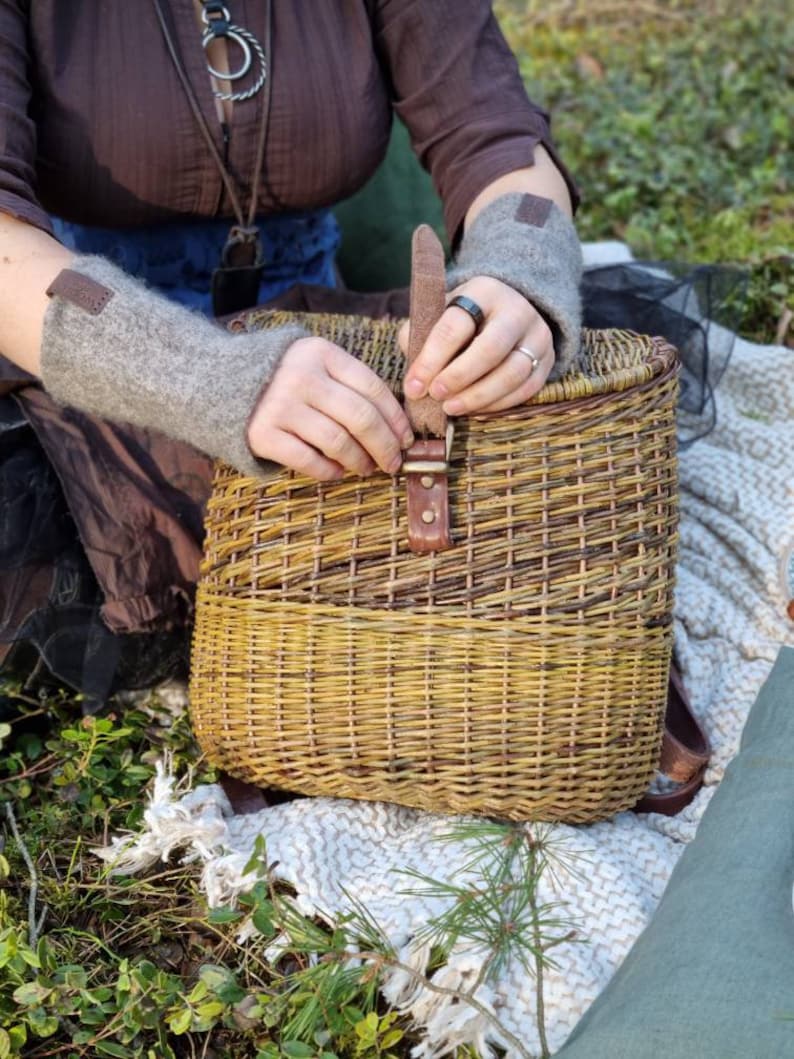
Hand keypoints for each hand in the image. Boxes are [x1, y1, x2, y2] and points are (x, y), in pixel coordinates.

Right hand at [247, 336, 414, 480]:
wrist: (221, 384)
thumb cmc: (283, 380)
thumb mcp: (315, 364)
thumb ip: (348, 384)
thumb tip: (395, 428)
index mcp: (321, 353)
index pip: (373, 388)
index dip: (396, 419)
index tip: (406, 439)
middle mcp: (302, 377)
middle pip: (361, 418)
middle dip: (385, 446)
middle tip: (393, 463)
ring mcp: (280, 406)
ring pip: (338, 442)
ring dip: (360, 461)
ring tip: (366, 468)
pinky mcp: (263, 434)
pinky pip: (309, 460)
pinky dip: (330, 471)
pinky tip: (337, 472)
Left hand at [399, 276, 554, 414]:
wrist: (508, 311)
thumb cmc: (464, 317)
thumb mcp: (439, 313)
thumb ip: (419, 337)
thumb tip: (415, 378)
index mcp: (483, 291)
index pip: (455, 325)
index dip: (431, 359)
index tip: (414, 386)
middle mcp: (516, 310)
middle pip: (490, 348)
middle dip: (459, 377)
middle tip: (436, 396)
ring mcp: (537, 335)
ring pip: (512, 372)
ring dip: (479, 396)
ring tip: (452, 407)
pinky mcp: (547, 360)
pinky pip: (526, 389)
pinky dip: (498, 404)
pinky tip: (474, 409)